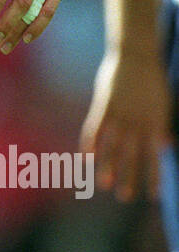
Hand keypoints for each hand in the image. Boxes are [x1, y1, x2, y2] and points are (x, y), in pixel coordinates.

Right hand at [79, 49, 170, 199]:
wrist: (137, 53)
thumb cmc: (150, 79)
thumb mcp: (162, 103)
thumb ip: (160, 125)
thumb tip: (166, 145)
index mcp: (155, 123)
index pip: (155, 156)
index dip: (154, 176)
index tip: (154, 196)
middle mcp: (138, 122)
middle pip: (134, 154)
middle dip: (130, 177)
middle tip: (126, 198)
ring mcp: (121, 113)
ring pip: (114, 145)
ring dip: (109, 166)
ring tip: (104, 184)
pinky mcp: (105, 104)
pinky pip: (96, 127)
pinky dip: (91, 143)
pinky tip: (85, 158)